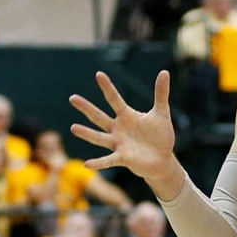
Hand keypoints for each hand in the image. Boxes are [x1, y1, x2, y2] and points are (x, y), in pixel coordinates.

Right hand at [70, 71, 179, 193]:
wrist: (163, 159)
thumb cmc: (160, 136)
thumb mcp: (161, 113)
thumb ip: (161, 94)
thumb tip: (164, 72)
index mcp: (126, 116)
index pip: (114, 99)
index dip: (108, 87)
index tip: (99, 74)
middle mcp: (118, 129)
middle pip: (99, 117)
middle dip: (87, 108)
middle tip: (72, 98)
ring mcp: (118, 144)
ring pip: (99, 138)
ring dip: (87, 133)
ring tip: (73, 127)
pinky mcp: (123, 158)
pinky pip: (109, 160)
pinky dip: (99, 162)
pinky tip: (88, 164)